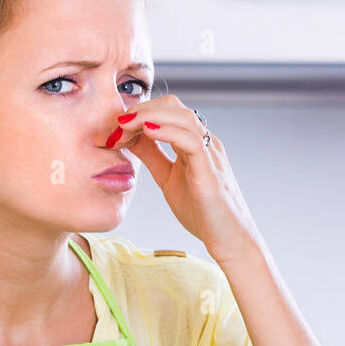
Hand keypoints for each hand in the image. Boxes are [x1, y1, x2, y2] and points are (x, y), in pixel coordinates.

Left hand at [108, 95, 263, 264]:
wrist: (228, 239)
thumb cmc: (202, 212)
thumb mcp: (168, 178)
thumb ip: (153, 157)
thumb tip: (131, 138)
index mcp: (195, 143)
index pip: (167, 111)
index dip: (140, 112)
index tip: (116, 126)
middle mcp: (205, 142)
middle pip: (174, 106)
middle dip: (142, 109)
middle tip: (117, 123)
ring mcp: (210, 155)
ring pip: (183, 117)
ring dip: (150, 116)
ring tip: (126, 124)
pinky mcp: (210, 172)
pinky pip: (192, 142)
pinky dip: (169, 132)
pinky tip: (148, 132)